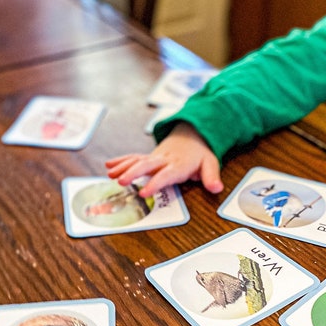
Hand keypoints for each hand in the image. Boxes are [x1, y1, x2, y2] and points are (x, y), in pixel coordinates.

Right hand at [105, 123, 222, 197]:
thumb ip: (211, 177)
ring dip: (123, 167)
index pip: (166, 175)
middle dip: (133, 173)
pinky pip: (133, 157)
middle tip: (121, 181)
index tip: (144, 192)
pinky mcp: (148, 156)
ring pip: (137, 160)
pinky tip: (108, 166)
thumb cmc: (199, 153)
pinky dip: (120, 161)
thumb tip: (216, 188)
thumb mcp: (211, 163)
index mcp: (178, 164)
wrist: (192, 134)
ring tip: (110, 175)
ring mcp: (155, 157)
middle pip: (147, 165)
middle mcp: (164, 160)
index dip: (155, 183)